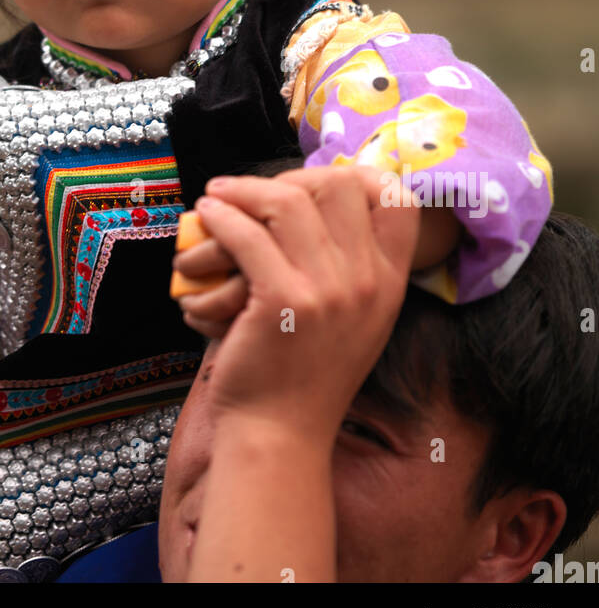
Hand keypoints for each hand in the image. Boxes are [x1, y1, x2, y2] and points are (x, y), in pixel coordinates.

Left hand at [176, 167, 419, 445]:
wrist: (279, 431)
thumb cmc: (302, 369)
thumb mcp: (353, 317)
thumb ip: (349, 263)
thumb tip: (316, 194)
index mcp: (388, 283)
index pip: (398, 200)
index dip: (356, 175)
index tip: (312, 182)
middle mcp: (366, 283)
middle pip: (338, 186)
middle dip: (290, 176)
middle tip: (252, 191)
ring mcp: (328, 292)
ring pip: (288, 202)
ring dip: (244, 191)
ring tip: (217, 197)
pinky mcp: (283, 302)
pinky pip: (248, 236)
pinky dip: (222, 218)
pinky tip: (208, 217)